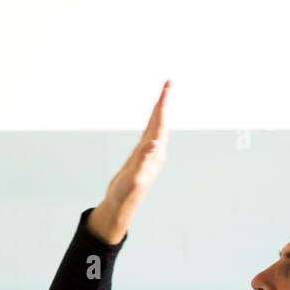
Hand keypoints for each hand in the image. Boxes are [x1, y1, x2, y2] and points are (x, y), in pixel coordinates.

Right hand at [87, 80, 170, 243]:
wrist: (121, 206)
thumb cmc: (127, 194)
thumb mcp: (135, 178)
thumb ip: (144, 160)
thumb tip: (154, 143)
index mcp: (156, 154)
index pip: (161, 124)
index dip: (163, 105)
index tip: (167, 87)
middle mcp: (156, 151)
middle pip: (161, 121)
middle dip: (164, 102)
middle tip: (168, 82)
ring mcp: (149, 154)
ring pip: (155, 126)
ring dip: (159, 110)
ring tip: (162, 95)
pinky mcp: (141, 156)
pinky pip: (148, 133)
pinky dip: (151, 122)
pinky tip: (152, 119)